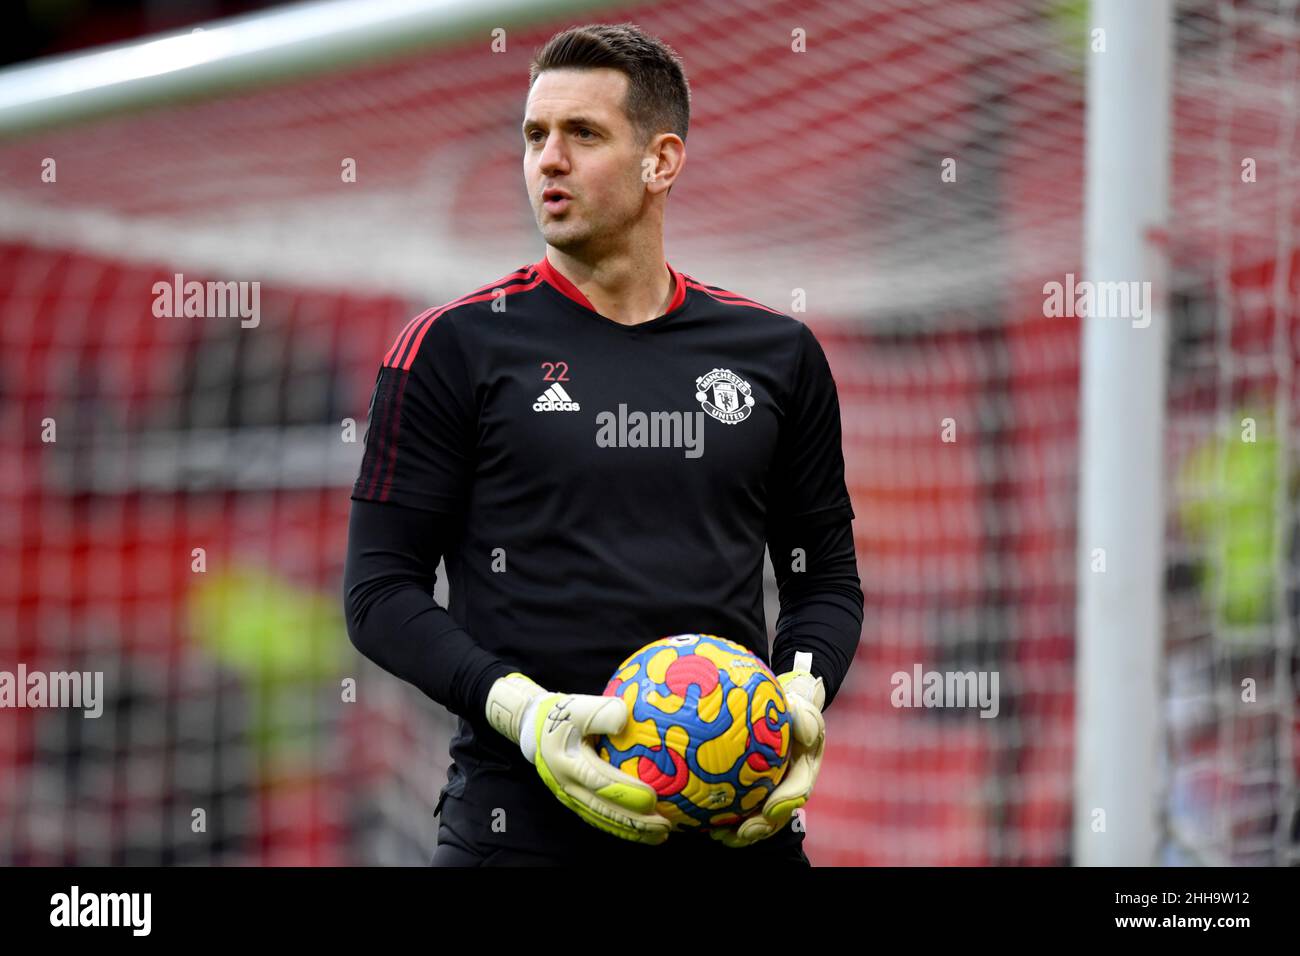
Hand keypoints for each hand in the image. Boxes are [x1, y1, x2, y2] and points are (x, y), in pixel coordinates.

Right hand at [486, 672, 671, 844]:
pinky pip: (599, 819)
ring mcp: (570, 797)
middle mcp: (568, 786)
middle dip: (635, 822)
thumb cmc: (561, 715)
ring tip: (660, 835)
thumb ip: (599, 711)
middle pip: (604, 810)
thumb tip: (624, 718)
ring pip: (603, 819)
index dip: (626, 793)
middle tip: (664, 827)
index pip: (601, 782)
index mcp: (569, 763)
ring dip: (631, 831)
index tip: (652, 798)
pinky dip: (621, 828)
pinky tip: (642, 831)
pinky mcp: (574, 802)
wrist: (534, 729)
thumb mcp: (576, 707)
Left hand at [710, 666, 825, 847]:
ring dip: (739, 832)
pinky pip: (736, 807)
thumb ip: (805, 717)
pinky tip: (701, 821)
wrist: (781, 708)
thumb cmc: (792, 708)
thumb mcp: (803, 709)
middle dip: (759, 828)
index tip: (770, 810)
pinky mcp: (748, 790)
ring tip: (719, 836)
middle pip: (775, 815)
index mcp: (802, 770)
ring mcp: (768, 791)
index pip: (797, 789)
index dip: (785, 803)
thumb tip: (801, 725)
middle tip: (741, 832)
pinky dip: (721, 817)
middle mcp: (786, 786)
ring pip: (755, 817)